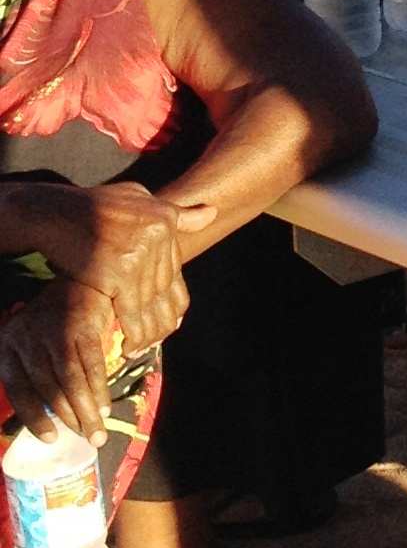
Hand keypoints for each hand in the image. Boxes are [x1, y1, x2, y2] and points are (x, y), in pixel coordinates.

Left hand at [0, 281, 122, 442]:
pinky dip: (99, 388)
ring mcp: (56, 331)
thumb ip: (33, 376)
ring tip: (98, 431)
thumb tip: (49, 419)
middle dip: (68, 417)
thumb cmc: (52, 324)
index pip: (19, 389)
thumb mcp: (31, 347)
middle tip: (85, 439)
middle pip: (48, 387)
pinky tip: (105, 405)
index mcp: (9, 347)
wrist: (78, 283)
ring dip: (86, 409)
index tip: (50, 439)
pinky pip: (92, 363)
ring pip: (71, 379)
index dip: (34, 417)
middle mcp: (28, 339)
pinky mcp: (83, 325)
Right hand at [16, 180, 207, 350]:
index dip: (172, 301)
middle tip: (154, 341)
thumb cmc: (93, 205)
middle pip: (164, 290)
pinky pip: (130, 310)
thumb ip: (175, 211)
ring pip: (150, 304)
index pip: (175, 271)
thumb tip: (212, 213)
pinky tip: (128, 347)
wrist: (54, 213)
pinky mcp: (117, 273)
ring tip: (140, 350)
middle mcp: (157, 235)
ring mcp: (138, 254)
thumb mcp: (138, 197)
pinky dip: (131, 332)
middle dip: (159, 321)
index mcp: (164, 219)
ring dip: (147, 333)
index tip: (171, 321)